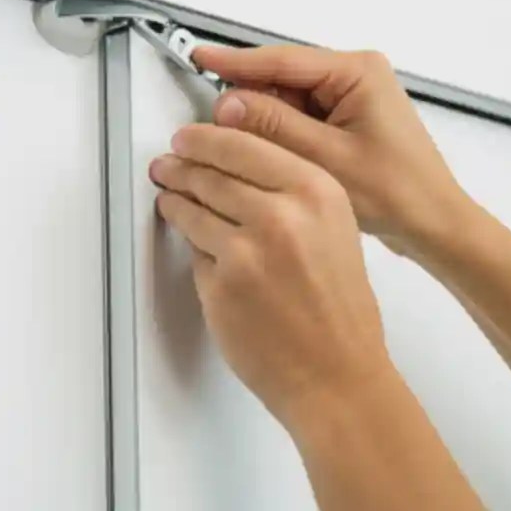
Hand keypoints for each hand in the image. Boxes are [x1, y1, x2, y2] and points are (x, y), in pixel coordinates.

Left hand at [150, 123, 392, 428]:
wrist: (338, 374)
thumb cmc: (341, 312)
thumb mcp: (335, 230)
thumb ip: (294, 194)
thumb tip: (241, 170)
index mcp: (317, 192)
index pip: (245, 144)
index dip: (208, 138)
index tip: (190, 136)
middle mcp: (282, 214)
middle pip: (212, 172)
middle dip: (183, 165)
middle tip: (169, 162)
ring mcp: (246, 250)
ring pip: (193, 209)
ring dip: (175, 200)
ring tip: (169, 195)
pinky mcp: (220, 285)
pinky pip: (195, 253)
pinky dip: (193, 247)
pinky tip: (194, 243)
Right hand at [192, 46, 472, 258]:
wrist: (435, 225)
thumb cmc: (399, 193)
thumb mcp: (326, 159)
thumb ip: (274, 127)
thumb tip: (228, 104)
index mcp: (358, 72)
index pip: (283, 59)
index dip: (236, 62)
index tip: (200, 58)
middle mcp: (357, 76)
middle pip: (284, 77)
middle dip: (248, 99)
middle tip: (212, 123)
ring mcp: (353, 98)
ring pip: (289, 100)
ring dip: (263, 120)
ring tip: (236, 144)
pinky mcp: (348, 121)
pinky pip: (302, 117)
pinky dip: (281, 133)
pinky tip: (264, 153)